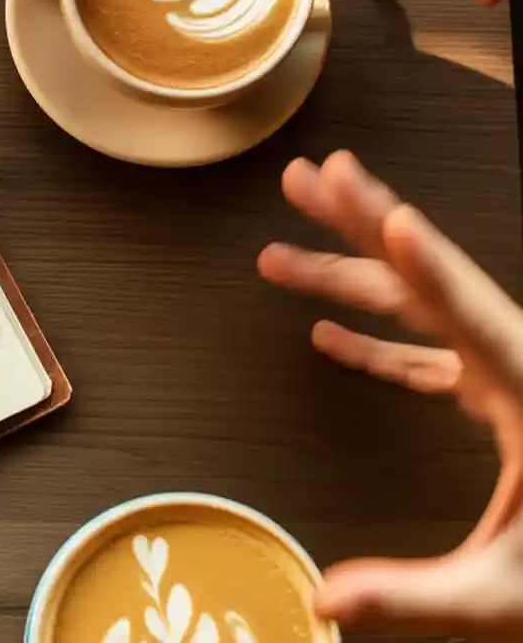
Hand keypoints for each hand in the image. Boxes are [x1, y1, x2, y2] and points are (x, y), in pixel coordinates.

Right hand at [257, 151, 522, 636]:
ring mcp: (505, 379)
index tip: (389, 216)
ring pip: (418, 309)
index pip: (469, 318)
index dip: (426, 267)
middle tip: (312, 178)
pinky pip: (425, 357)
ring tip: (278, 254)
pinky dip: (374, 341)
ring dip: (347, 276)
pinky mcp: (498, 400)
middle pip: (430, 282)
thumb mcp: (503, 595)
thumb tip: (325, 598)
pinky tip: (326, 334)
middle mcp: (515, 368)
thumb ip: (415, 595)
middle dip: (364, 224)